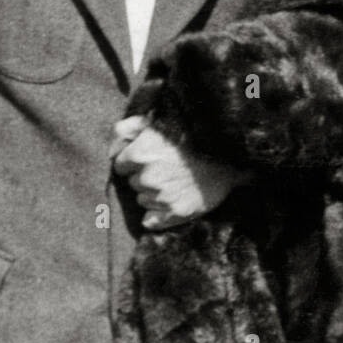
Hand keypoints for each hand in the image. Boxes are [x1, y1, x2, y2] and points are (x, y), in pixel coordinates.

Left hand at [110, 116, 249, 229]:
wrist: (229, 157)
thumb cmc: (193, 137)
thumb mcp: (157, 122)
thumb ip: (128, 128)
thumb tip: (112, 144)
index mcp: (140, 153)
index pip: (121, 165)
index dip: (135, 161)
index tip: (152, 158)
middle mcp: (147, 176)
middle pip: (133, 183)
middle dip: (146, 177)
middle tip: (170, 168)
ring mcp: (159, 197)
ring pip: (143, 200)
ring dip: (154, 194)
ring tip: (177, 181)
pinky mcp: (173, 214)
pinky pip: (150, 220)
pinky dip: (158, 215)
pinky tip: (175, 200)